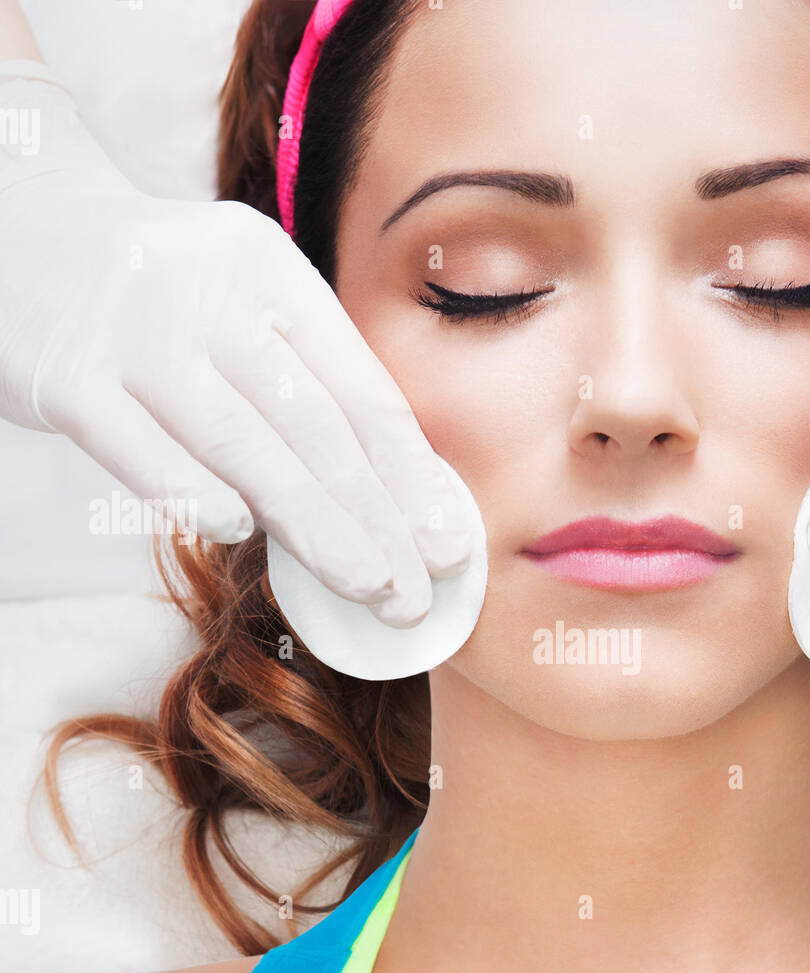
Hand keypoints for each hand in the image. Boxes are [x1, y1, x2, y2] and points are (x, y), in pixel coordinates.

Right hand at [0, 70, 472, 626]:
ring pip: (242, 442)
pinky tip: (241, 534)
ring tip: (368, 587)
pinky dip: (192, 490)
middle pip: (315, 426)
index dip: (412, 477)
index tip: (450, 545)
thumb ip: (301, 382)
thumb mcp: (238, 304)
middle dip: (377, 520)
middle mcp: (210, 293)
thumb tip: (384, 501)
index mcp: (272, 274)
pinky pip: (139, 444)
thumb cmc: (153, 299)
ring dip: (314, 526)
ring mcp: (134, 329)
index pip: (360, 392)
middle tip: (417, 592)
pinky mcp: (65, 372)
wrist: (16, 226)